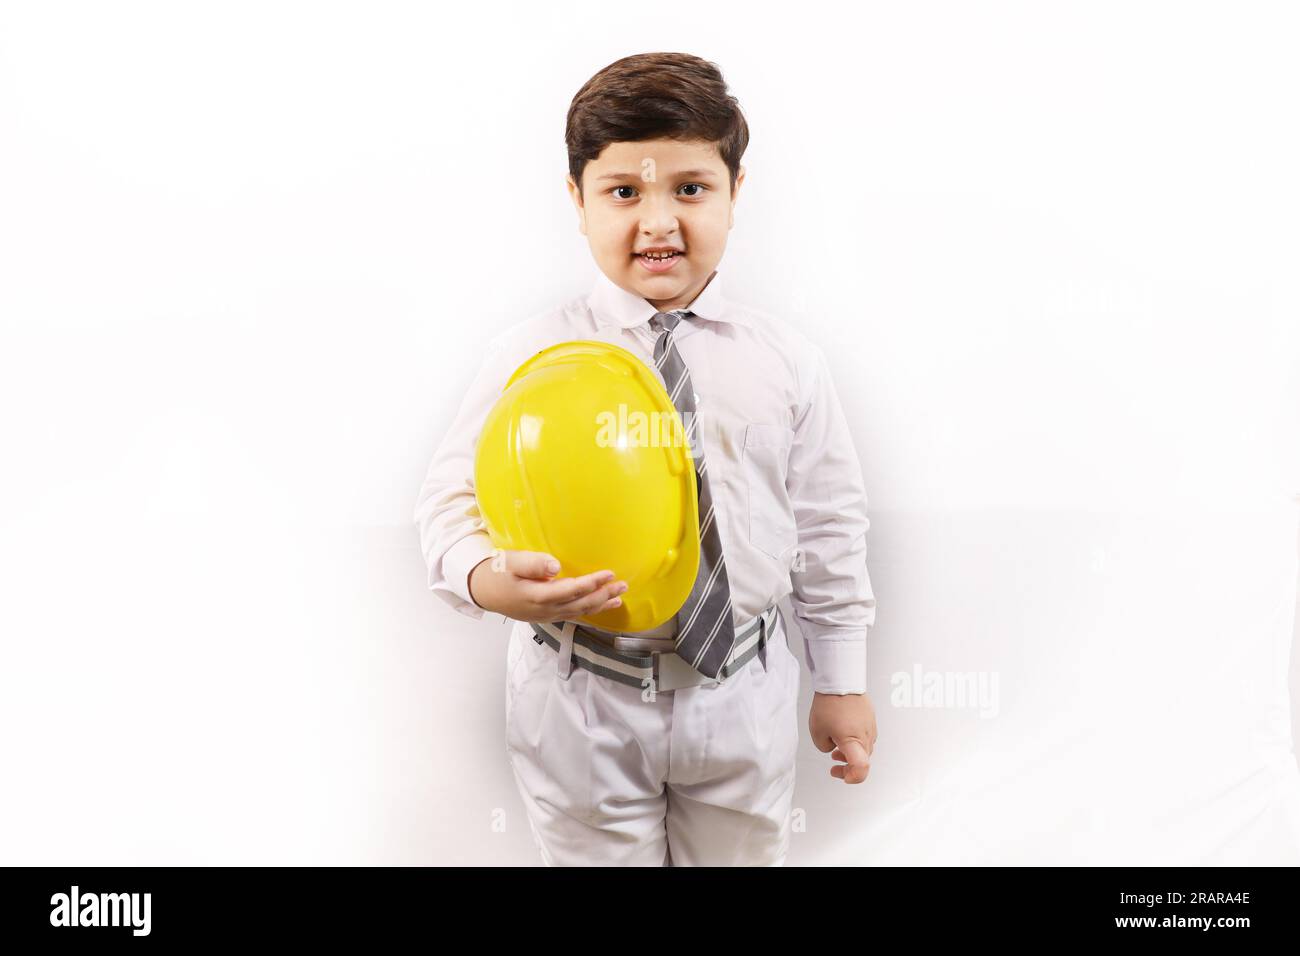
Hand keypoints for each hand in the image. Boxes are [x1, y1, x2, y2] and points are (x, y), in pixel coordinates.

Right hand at [467, 549, 627, 623]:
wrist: (481, 590)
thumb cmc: (496, 572)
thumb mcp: (510, 563)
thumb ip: (533, 564)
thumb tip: (555, 565)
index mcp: (537, 596)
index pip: (571, 590)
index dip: (591, 583)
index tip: (609, 574)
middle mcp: (545, 610)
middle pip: (580, 604)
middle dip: (603, 595)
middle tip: (623, 585)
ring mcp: (546, 615)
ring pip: (579, 612)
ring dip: (600, 604)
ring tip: (619, 597)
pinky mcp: (547, 616)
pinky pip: (573, 615)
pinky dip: (590, 611)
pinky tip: (601, 606)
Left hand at [808, 691, 876, 783]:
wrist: (840, 680)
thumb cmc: (829, 704)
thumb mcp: (817, 732)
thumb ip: (824, 747)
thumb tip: (832, 747)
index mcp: (854, 742)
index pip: (861, 769)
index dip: (853, 778)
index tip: (843, 777)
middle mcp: (866, 736)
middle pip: (862, 761)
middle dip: (848, 767)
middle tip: (834, 767)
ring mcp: (871, 727)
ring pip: (864, 749)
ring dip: (851, 754)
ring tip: (836, 750)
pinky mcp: (871, 719)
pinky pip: (865, 737)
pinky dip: (855, 741)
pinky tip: (842, 734)